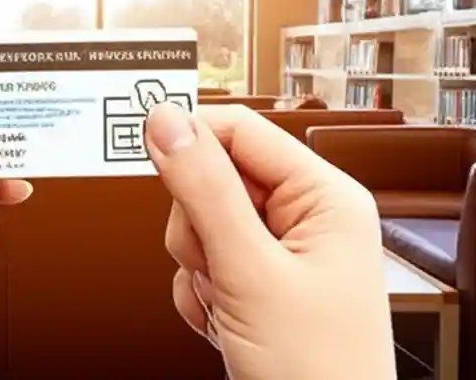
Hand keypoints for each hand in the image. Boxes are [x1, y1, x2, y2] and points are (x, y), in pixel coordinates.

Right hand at [145, 104, 394, 379]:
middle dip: (199, 230)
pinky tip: (229, 326)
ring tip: (232, 306)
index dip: (193, 142)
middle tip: (223, 268)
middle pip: (211, 180)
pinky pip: (200, 270)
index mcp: (325, 196)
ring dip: (199, 271)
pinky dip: (201, 300)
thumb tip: (167, 121)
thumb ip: (204, 191)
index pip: (241, 131)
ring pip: (199, 228)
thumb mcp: (251, 272)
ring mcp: (280, 257)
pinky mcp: (257, 289)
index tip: (150, 152)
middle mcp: (306, 219)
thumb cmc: (321, 372)